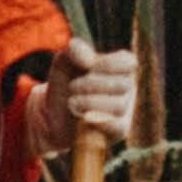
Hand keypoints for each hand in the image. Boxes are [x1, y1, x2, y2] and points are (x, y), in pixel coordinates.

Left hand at [37, 43, 138, 161]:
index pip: (128, 63)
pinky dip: (98, 121)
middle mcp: (128, 88)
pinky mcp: (119, 131)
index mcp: (122, 67)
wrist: (53, 114)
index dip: (106, 64)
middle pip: (123, 84)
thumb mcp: (64, 61)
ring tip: (72, 102)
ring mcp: (126, 110)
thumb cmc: (65, 83)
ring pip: (119, 106)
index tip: (86, 67)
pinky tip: (82, 117)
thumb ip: (75, 50)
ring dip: (90, 102)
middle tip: (72, 87)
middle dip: (92, 84)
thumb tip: (89, 60)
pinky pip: (117, 127)